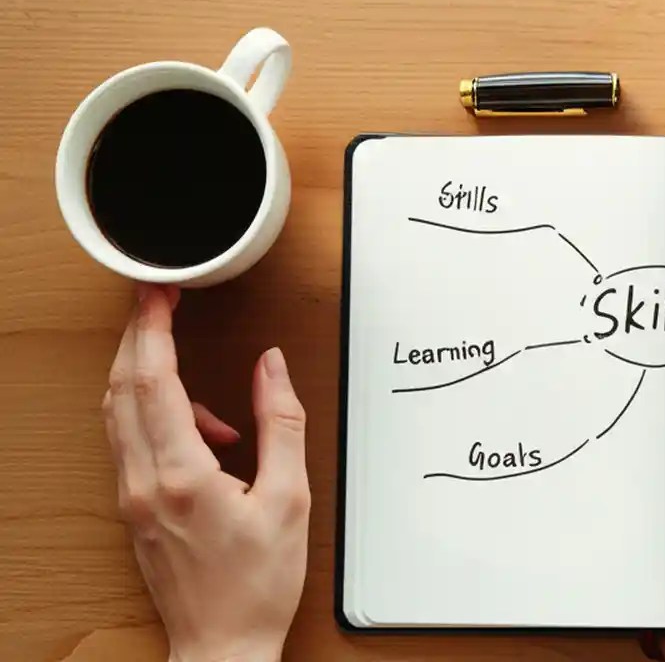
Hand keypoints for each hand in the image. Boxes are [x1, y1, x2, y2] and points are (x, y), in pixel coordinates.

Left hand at [102, 284, 310, 661]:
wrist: (223, 646)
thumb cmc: (258, 585)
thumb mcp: (290, 499)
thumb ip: (281, 423)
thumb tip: (271, 368)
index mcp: (180, 476)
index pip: (154, 381)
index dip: (153, 328)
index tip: (159, 294)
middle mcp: (143, 483)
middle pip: (121, 387)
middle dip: (137, 335)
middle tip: (157, 301)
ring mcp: (132, 496)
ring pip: (118, 412)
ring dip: (143, 373)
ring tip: (190, 366)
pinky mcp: (135, 507)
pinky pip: (131, 440)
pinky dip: (157, 414)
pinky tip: (205, 431)